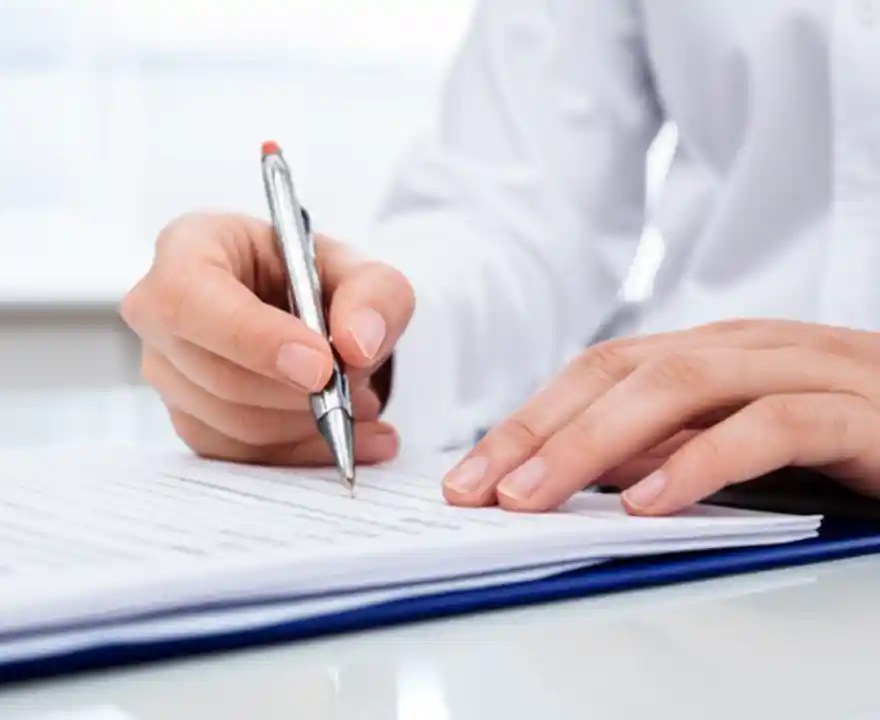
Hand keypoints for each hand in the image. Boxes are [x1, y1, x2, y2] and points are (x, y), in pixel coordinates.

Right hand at [121, 213, 414, 464]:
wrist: (293, 308)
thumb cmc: (306, 275)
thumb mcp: (355, 265)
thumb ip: (373, 292)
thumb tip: (358, 345)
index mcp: (186, 248)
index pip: (192, 300)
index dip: (255, 339)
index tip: (321, 365)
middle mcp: (157, 311)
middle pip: (217, 374)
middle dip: (298, 392)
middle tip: (359, 384)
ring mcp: (164, 371)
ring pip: (233, 423)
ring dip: (308, 422)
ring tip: (357, 401)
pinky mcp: (185, 418)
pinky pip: (240, 455)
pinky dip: (302, 451)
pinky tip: (347, 433)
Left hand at [442, 319, 879, 514]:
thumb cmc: (862, 436)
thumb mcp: (748, 441)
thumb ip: (676, 446)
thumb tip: (583, 475)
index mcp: (719, 351)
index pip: (599, 372)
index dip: (527, 420)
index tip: (469, 477)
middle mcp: (753, 348)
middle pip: (621, 371)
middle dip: (537, 430)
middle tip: (478, 490)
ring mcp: (809, 369)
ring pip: (681, 384)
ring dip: (593, 442)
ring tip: (534, 496)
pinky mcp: (864, 412)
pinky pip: (773, 425)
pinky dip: (704, 460)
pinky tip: (651, 502)